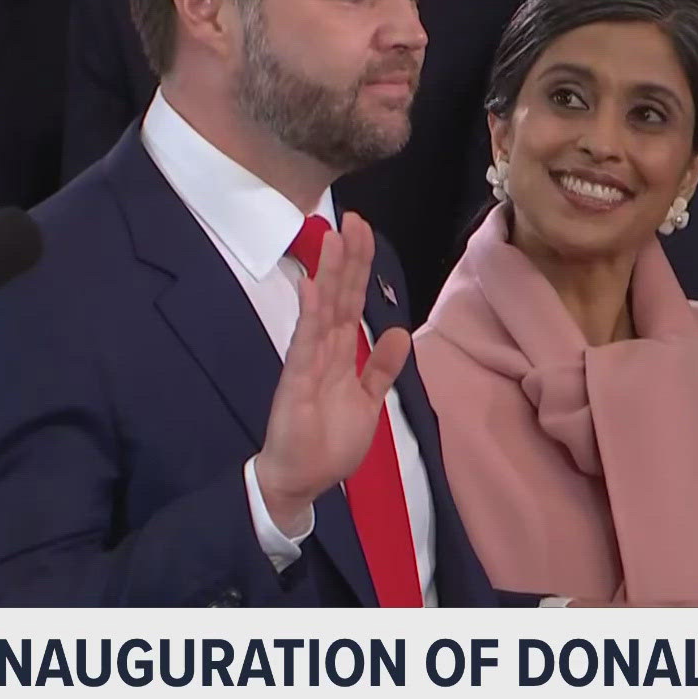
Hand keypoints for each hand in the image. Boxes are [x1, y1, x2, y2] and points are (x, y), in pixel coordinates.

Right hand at [256, 213, 409, 535]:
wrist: (302, 479)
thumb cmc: (329, 441)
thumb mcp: (367, 401)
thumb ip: (381, 368)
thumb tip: (400, 333)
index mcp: (342, 353)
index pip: (352, 301)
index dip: (360, 268)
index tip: (365, 233)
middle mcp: (324, 349)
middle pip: (338, 295)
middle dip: (347, 258)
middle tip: (353, 219)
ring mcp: (308, 361)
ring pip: (321, 309)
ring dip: (328, 274)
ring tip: (333, 239)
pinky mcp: (297, 380)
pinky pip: (304, 343)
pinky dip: (309, 315)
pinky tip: (312, 288)